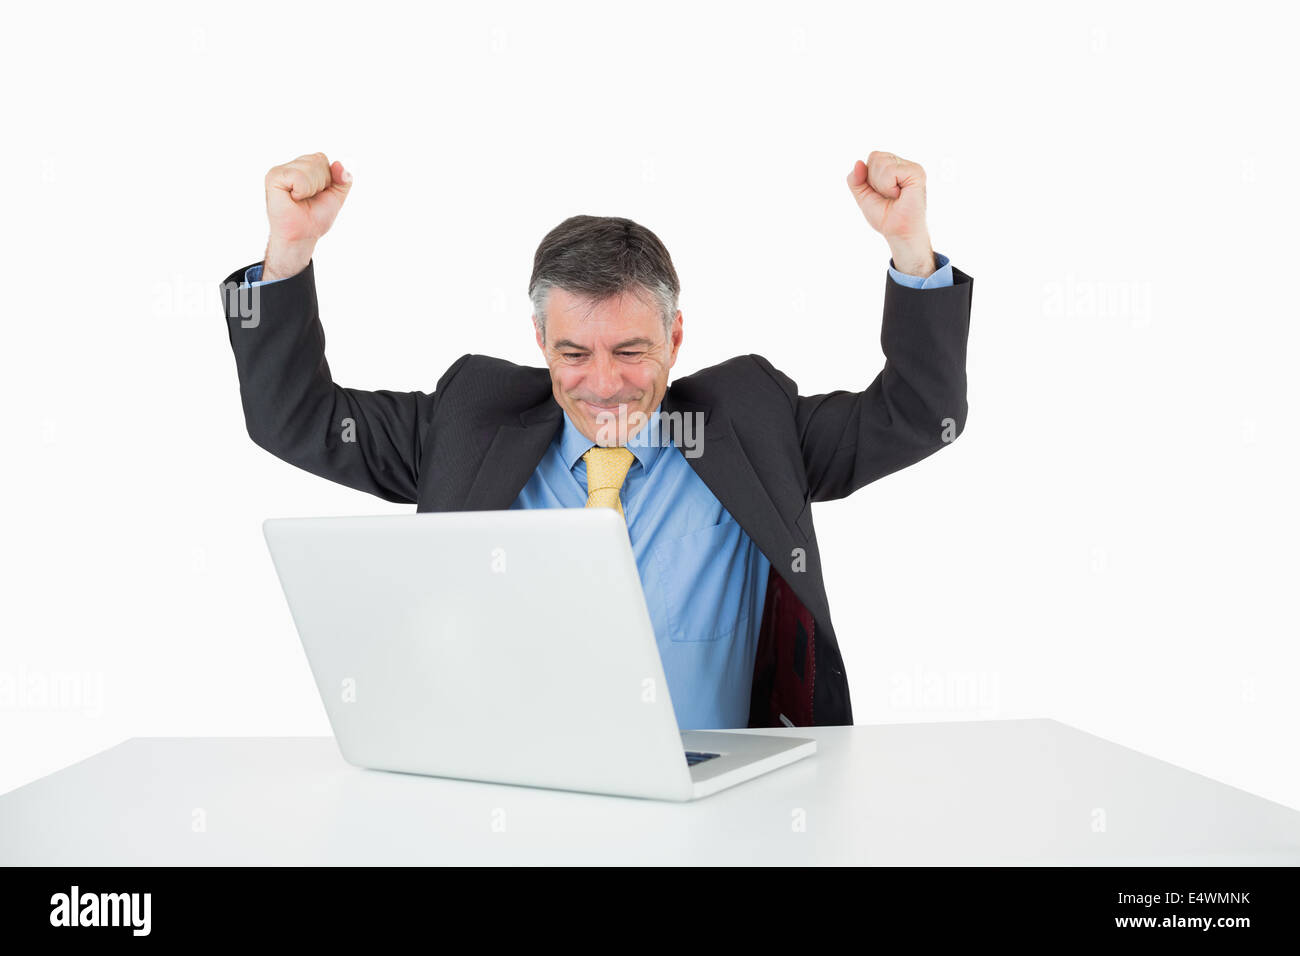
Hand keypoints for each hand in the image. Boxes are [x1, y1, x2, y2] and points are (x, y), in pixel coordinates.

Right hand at [262, 152, 352, 278]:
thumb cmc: (315, 217)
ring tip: (300, 199)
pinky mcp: (273, 177)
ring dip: (312, 189)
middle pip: (317, 160)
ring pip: (309, 167)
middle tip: (308, 199)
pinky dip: (302, 191)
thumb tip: (339, 164)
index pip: (322, 159)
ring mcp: (280, 170)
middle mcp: (291, 165)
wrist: (302, 235)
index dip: (328, 179)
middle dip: (321, 184)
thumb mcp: (337, 196)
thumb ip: (343, 178)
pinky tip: (293, 198)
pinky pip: (299, 177)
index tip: (319, 194)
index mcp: (304, 166)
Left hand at [846, 151, 933, 275]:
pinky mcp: (917, 172)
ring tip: (895, 196)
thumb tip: (858, 162)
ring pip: (881, 162)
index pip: (872, 158)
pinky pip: (891, 171)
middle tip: (888, 196)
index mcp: (892, 166)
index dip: (868, 178)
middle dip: (874, 181)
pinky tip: (899, 195)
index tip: (880, 193)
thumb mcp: (863, 196)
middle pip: (875, 157)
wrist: (899, 232)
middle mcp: (903, 164)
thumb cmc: (885, 216)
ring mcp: (911, 167)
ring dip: (882, 185)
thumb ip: (855, 180)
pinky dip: (888, 187)